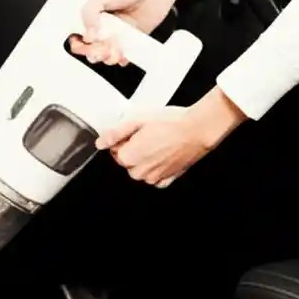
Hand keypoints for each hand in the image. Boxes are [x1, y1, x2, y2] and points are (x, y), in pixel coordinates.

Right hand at [72, 0, 223, 65]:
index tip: (81, 45)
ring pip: (108, 53)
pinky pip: (126, 54)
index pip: (80, 33)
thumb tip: (88, 35)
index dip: (78, 42)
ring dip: (108, 57)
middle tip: (99, 49)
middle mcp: (106, 25)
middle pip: (93, 47)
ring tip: (114, 51)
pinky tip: (123, 55)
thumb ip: (89, 14)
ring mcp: (120, 33)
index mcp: (94, 14)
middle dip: (93, 52)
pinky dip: (123, 58)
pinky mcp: (134, 38)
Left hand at [96, 88, 245, 185]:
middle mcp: (140, 172)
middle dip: (133, 149)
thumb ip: (115, 133)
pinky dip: (157, 167)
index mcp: (129, 157)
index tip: (135, 131)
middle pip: (127, 162)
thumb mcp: (137, 120)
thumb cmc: (171, 123)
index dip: (123, 139)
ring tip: (158, 141)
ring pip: (141, 170)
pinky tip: (164, 153)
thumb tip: (101, 142)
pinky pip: (156, 177)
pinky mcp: (169, 179)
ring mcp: (155, 177)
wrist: (198, 129)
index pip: (115, 151)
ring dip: (145, 158)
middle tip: (148, 134)